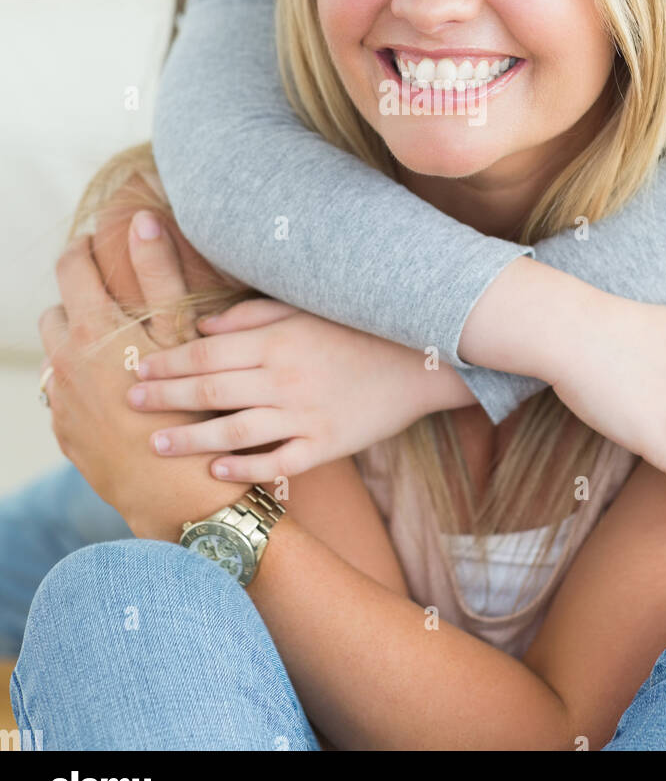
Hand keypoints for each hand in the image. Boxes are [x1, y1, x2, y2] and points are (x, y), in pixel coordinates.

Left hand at [39, 223, 249, 539]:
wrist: (178, 493)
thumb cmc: (191, 407)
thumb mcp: (181, 332)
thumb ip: (158, 273)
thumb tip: (143, 219)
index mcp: (91, 329)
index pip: (71, 265)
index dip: (85, 248)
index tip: (101, 245)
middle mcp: (64, 362)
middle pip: (58, 310)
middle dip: (83, 301)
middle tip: (120, 305)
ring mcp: (60, 401)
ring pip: (58, 356)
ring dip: (81, 346)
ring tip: (122, 353)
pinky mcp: (64, 434)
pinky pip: (64, 395)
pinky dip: (84, 386)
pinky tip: (121, 395)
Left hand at [124, 235, 475, 484]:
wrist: (421, 360)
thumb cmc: (357, 329)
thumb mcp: (304, 310)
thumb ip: (250, 317)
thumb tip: (200, 326)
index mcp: (278, 340)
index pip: (207, 351)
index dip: (167, 362)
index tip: (136, 369)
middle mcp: (286, 377)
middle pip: (212, 389)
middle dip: (166, 398)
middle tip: (129, 406)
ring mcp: (307, 414)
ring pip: (236, 430)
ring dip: (192, 439)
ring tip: (157, 444)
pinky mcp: (328, 445)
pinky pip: (279, 462)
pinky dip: (246, 467)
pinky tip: (218, 471)